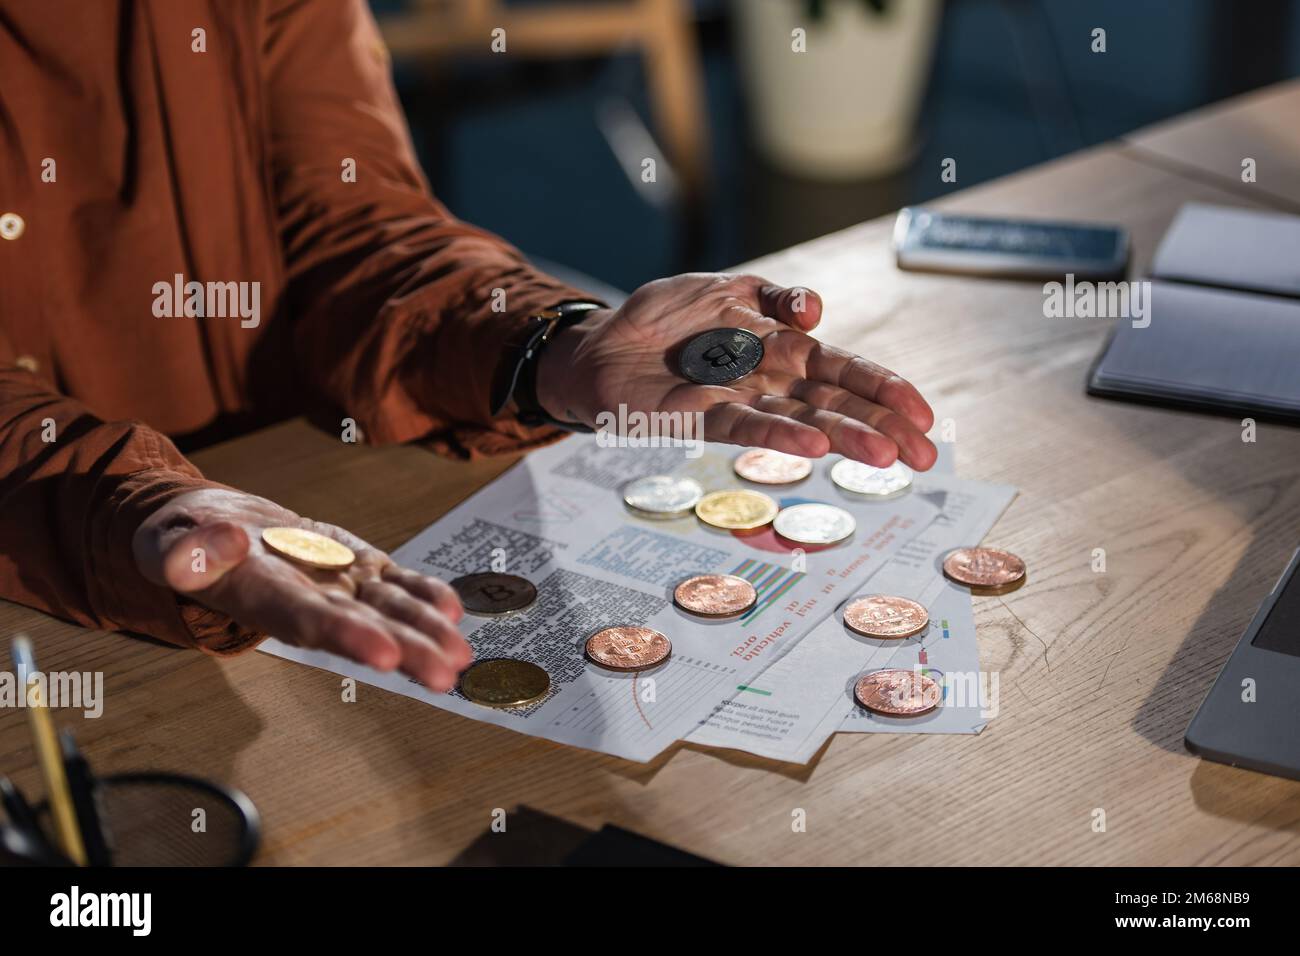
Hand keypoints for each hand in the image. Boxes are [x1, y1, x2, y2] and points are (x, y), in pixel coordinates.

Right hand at [133, 488, 471, 690]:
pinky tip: (453, 608)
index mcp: (261, 598)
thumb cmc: (187, 542)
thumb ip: (186, 552)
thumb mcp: (169, 542)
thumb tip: (224, 542)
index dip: (346, 638)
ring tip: (460, 652)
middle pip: (361, 627)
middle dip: (405, 650)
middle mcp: (308, 600)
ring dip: (426, 630)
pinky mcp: (355, 565)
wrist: (212, 531)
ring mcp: (337, 585)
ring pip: (388, 608)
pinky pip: (395, 581)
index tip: (383, 655)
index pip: (307, 621)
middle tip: (443, 672)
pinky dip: (424, 593)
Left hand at [536, 273, 936, 468]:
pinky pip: (744, 425)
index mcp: (782, 348)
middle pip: (836, 402)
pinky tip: (812, 448)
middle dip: (882, 424)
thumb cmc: (667, 317)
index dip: (885, 389)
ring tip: (886, 457)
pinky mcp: (697, 416)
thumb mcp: (726, 286)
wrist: (602, 343)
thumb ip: (774, 296)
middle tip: (926, 454)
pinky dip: (778, 435)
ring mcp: (737, 400)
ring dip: (844, 437)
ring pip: (801, 420)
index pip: (845, 369)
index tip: (924, 414)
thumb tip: (816, 309)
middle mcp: (768, 381)